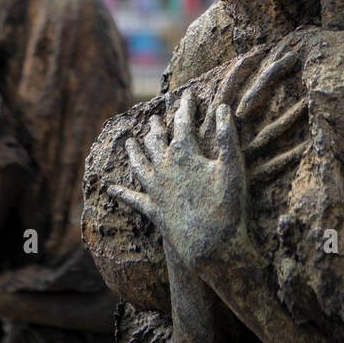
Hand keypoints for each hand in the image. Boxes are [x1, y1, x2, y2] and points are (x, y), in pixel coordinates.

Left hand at [109, 89, 249, 274]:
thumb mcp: (233, 167)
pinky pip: (132, 198)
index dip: (186, 107)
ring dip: (134, 151)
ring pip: (139, 164)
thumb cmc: (228, 206)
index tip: (187, 95)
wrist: (212, 247)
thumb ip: (227, 135)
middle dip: (156, 126)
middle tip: (154, 117)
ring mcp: (155, 189)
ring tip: (129, 142)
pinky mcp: (152, 210)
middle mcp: (164, 167)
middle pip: (156, 140)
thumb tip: (222, 107)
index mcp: (184, 153)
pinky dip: (120, 192)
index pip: (183, 122)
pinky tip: (110, 189)